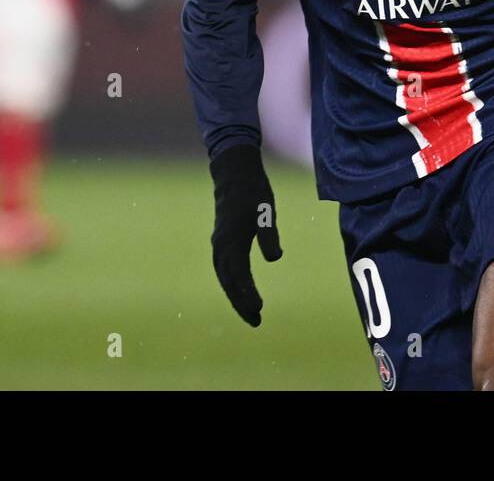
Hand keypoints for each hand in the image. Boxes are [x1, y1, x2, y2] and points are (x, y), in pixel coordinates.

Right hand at [209, 145, 282, 326]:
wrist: (234, 172)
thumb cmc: (253, 190)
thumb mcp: (266, 210)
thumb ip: (269, 235)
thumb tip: (274, 259)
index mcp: (231, 240)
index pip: (239, 275)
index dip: (248, 294)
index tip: (259, 309)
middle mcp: (221, 245)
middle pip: (228, 281)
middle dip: (241, 303)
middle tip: (256, 321)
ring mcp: (219, 243)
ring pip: (224, 277)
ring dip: (235, 295)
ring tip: (251, 312)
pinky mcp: (221, 240)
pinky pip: (224, 269)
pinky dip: (232, 283)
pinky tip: (242, 290)